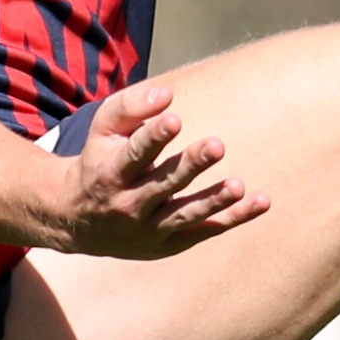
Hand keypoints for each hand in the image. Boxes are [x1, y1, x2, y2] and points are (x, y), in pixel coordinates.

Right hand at [51, 80, 265, 256]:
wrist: (78, 221)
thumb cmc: (100, 161)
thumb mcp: (103, 130)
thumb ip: (131, 107)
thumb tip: (168, 94)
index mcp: (111, 172)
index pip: (134, 154)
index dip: (153, 137)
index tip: (174, 120)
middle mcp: (129, 204)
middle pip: (163, 184)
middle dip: (189, 166)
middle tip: (216, 146)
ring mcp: (149, 228)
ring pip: (185, 214)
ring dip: (213, 201)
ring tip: (238, 186)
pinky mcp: (168, 244)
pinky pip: (204, 231)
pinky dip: (233, 218)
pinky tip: (260, 202)